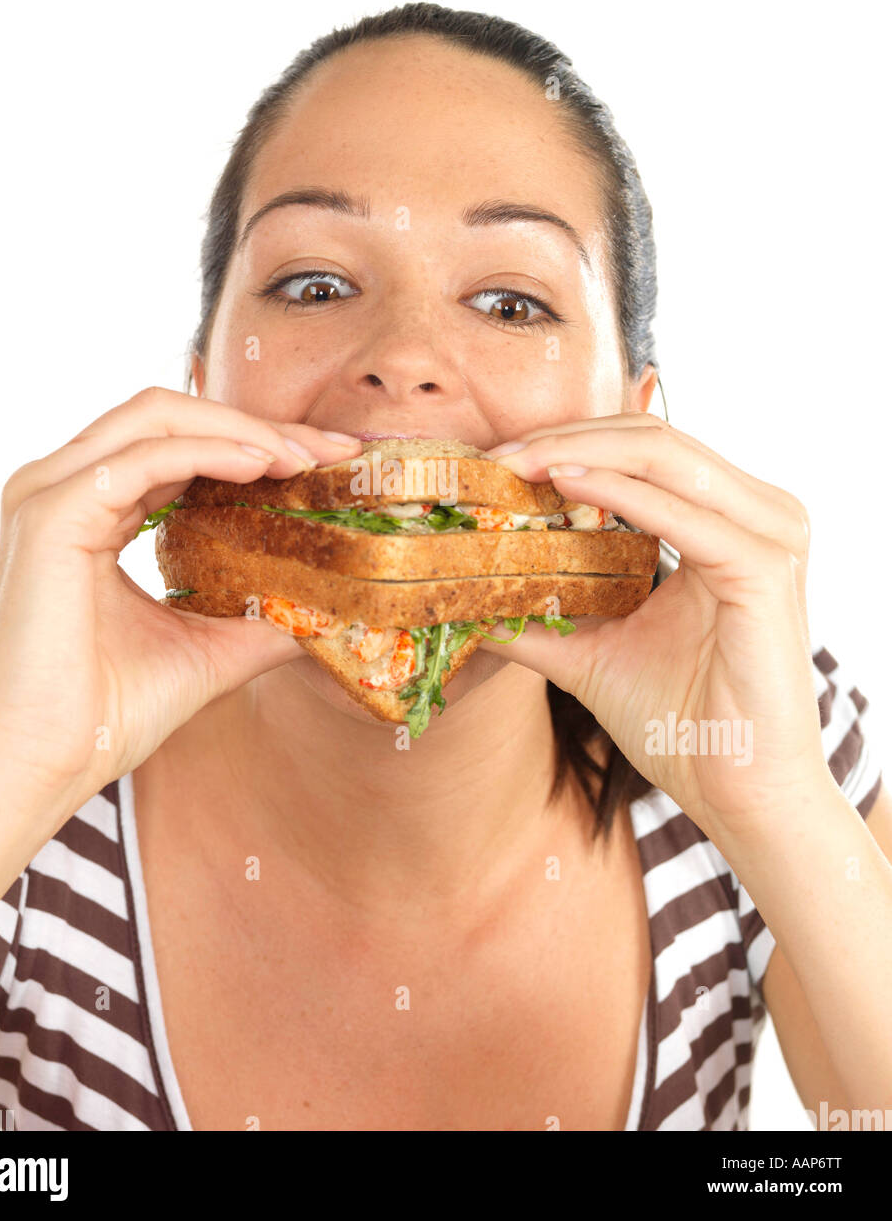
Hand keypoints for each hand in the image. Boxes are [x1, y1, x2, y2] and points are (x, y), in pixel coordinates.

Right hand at [0, 386, 360, 800]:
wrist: (50, 763)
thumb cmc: (110, 712)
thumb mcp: (207, 648)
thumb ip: (262, 616)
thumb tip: (335, 606)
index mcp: (88, 509)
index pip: (177, 445)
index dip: (254, 440)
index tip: (328, 458)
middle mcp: (61, 487)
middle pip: (168, 415)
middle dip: (256, 422)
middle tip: (331, 449)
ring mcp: (48, 494)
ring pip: (155, 418)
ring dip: (239, 428)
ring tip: (303, 457)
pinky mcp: (50, 514)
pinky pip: (141, 458)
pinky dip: (207, 451)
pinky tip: (261, 466)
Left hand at [481, 413, 828, 836]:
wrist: (737, 794)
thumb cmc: (681, 724)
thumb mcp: (592, 654)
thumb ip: (538, 617)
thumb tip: (462, 599)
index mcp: (725, 522)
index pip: (642, 451)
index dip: (567, 442)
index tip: (494, 458)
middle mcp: (755, 514)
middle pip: (652, 438)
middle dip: (565, 437)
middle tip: (495, 454)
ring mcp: (768, 536)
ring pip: (665, 456)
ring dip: (582, 451)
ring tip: (515, 462)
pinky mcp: (764, 569)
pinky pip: (682, 512)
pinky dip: (620, 492)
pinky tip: (564, 486)